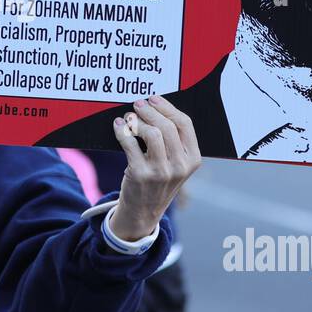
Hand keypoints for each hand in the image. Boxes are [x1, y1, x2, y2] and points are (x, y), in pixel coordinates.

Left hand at [111, 94, 201, 241]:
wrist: (143, 211)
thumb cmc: (158, 180)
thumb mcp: (175, 164)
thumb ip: (173, 141)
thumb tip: (155, 107)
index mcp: (193, 159)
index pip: (184, 124)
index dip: (167, 107)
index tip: (153, 99)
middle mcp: (180, 166)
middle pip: (168, 126)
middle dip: (150, 111)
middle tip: (138, 104)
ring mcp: (161, 172)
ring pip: (152, 133)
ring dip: (137, 120)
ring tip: (129, 117)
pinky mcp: (140, 175)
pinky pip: (130, 144)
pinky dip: (122, 131)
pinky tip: (118, 126)